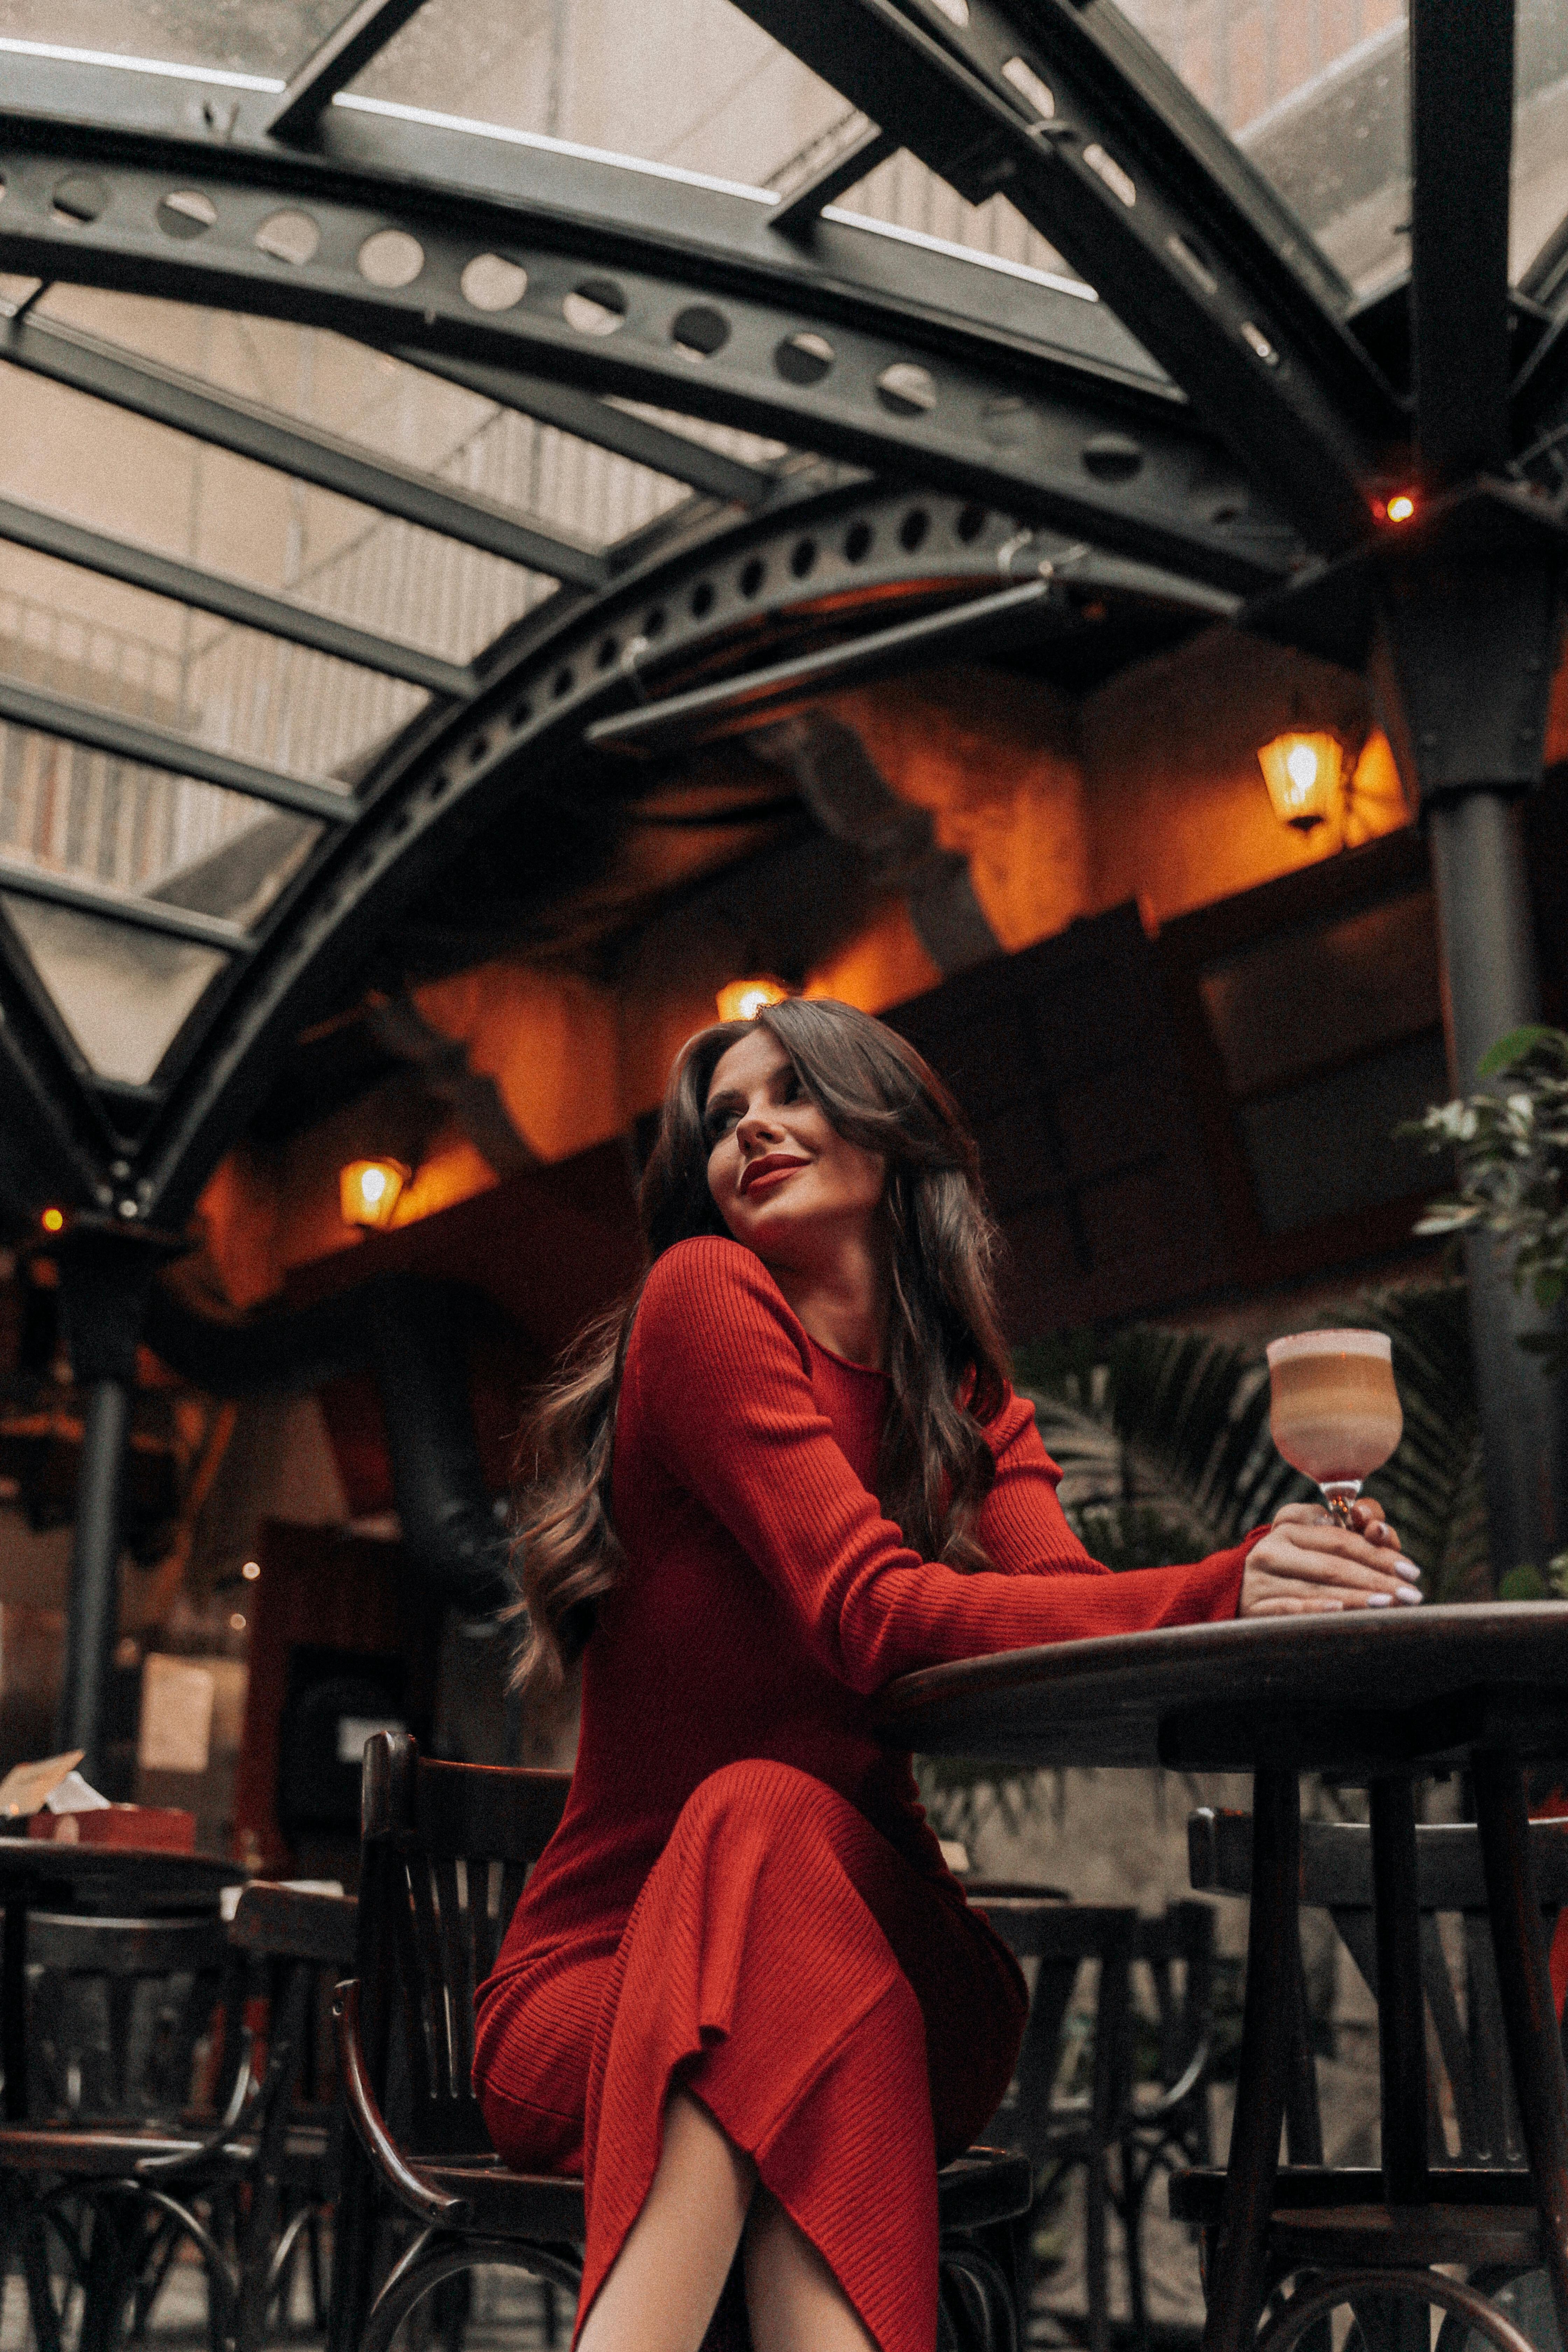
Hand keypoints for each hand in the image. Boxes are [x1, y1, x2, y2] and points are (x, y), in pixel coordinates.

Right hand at [1239, 1498, 1421, 1616]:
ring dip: (1359, 1597)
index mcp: (1288, 1527)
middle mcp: (1273, 1549)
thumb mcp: (1309, 1539)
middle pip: (1334, 1564)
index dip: (1378, 1552)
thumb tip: (1375, 1529)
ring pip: (1318, 1586)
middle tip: (1410, 1594)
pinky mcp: (1255, 1607)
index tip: (1410, 1569)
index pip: (1341, 1539)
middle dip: (1378, 1579)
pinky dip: (1316, 1608)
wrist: (1236, 1589)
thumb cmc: (1289, 1564)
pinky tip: (1341, 1611)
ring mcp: (1262, 1579)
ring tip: (1390, 1604)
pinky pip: (1290, 1608)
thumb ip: (1344, 1531)